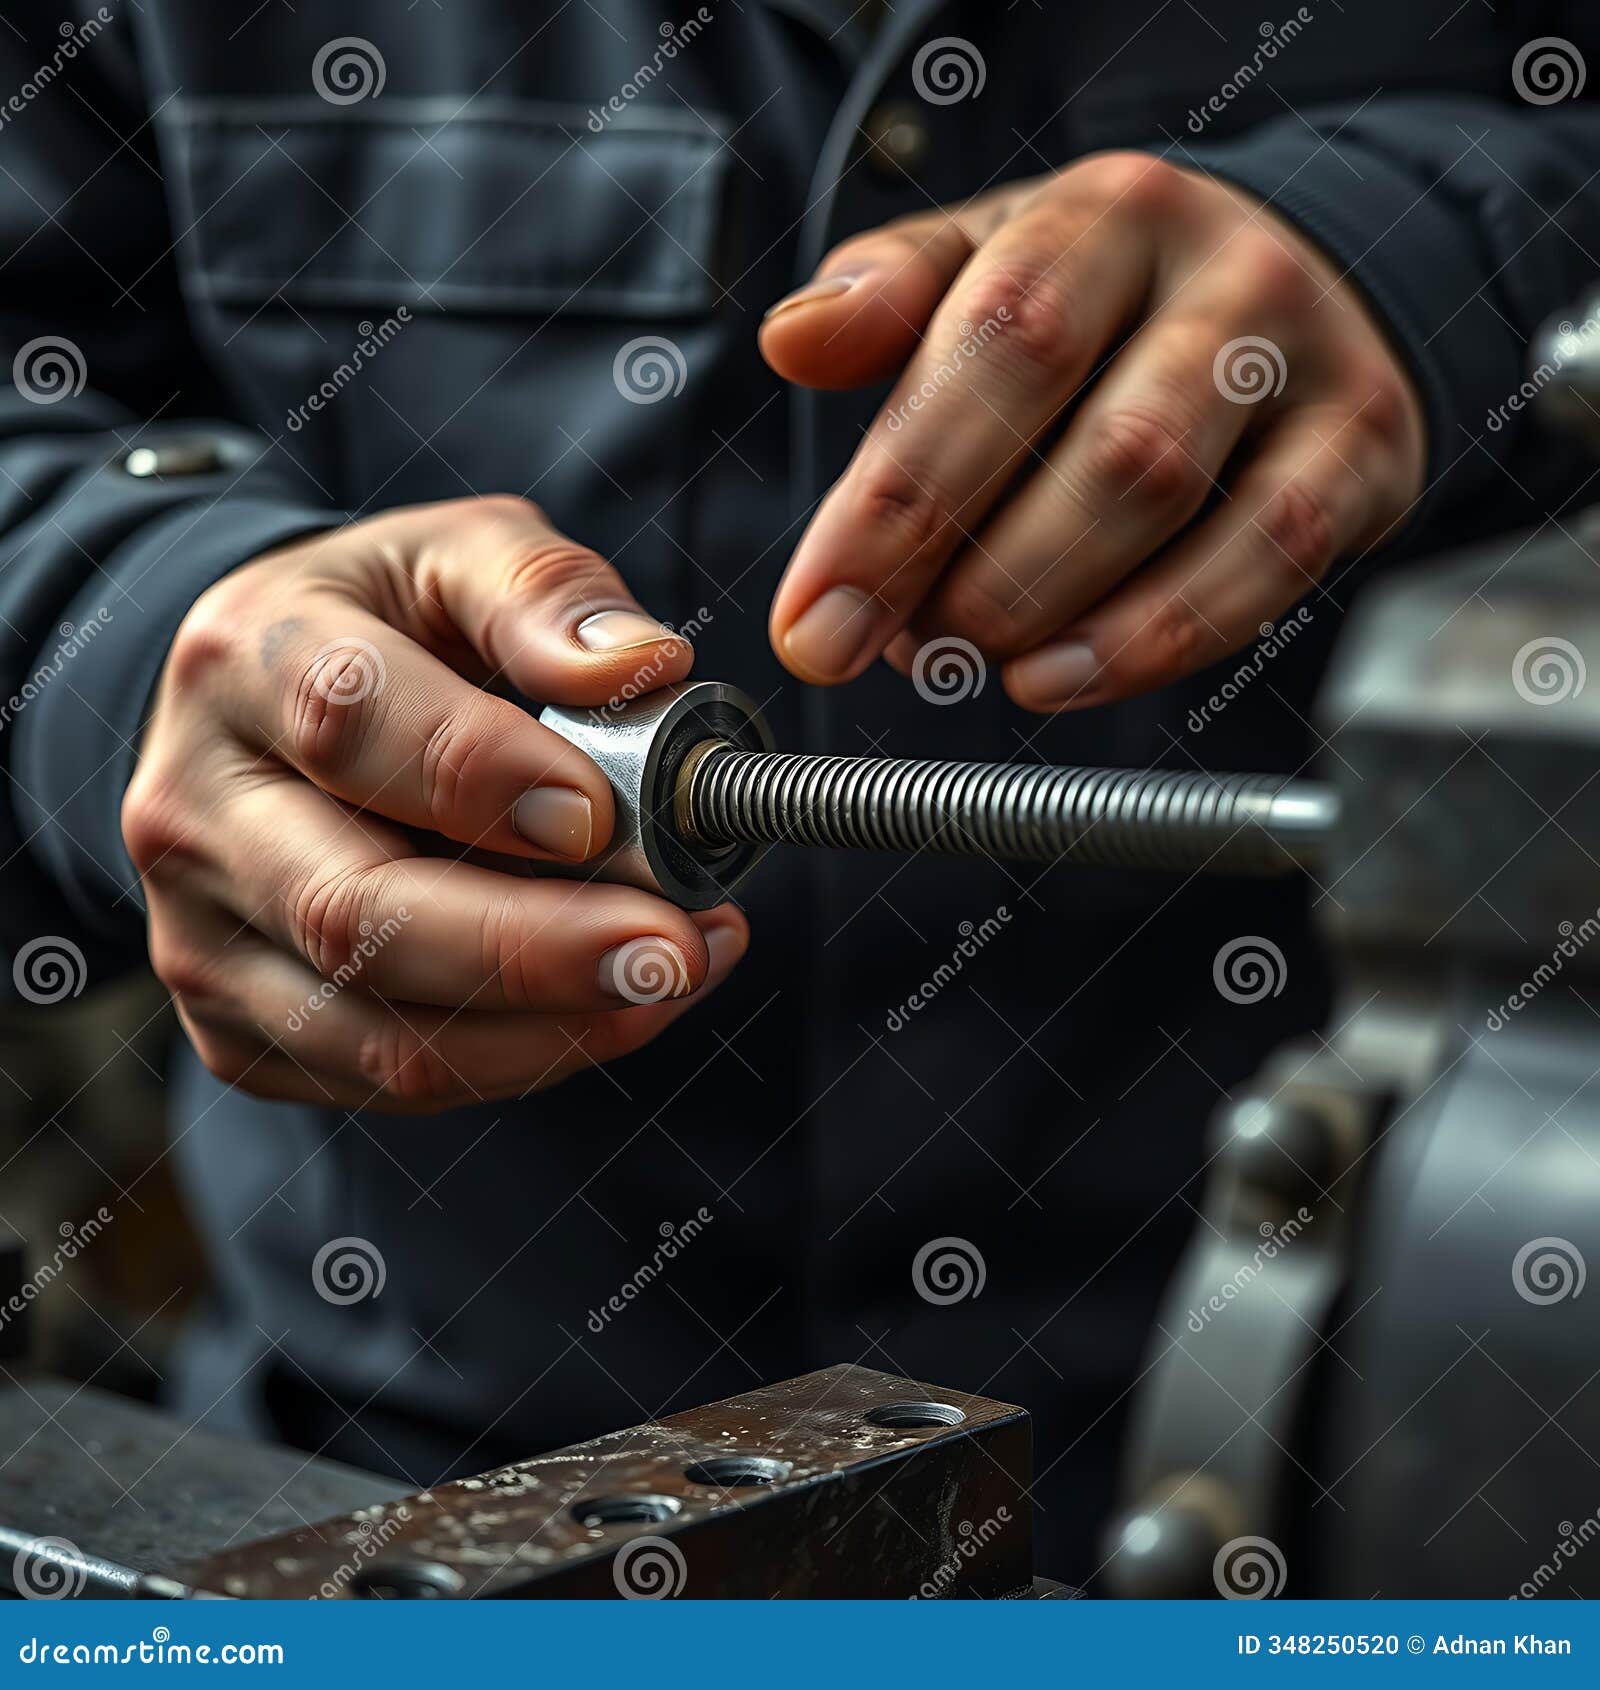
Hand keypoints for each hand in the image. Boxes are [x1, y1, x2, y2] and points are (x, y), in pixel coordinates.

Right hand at [123, 496, 746, 1111]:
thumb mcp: (459, 555)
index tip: (599, 813)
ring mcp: (204, 938)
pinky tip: (618, 1000)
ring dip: (555, 1026)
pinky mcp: (241, 1031)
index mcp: (243, 660)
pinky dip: (528, 1057)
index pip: (346, 722)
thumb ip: (544, 595)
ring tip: (679, 970)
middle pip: (354, 914)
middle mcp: (195, 811)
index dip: (479, 776)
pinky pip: (393, 1080)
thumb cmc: (385, 627)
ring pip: (381, 1035)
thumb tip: (641, 667)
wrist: (265, 713)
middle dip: (534, 949)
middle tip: (675, 949)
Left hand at [761, 153, 1425, 709]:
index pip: (997, 344)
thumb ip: (884, 301)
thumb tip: (792, 339)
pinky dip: (1154, 638)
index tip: (816, 620)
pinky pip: (1268, 560)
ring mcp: (1306, 365)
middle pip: (1100, 438)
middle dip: (970, 572)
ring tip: (968, 661)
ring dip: (1051, 608)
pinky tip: (1060, 678)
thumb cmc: (1097, 305)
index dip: (899, 499)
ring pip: (1176, 500)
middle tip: (900, 651)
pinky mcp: (1364, 451)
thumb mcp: (982, 268)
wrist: (1278, 300)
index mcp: (1105, 214)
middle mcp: (1223, 275)